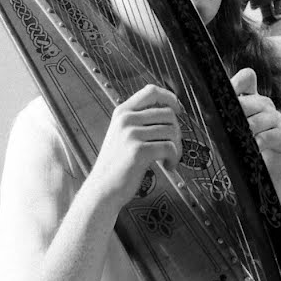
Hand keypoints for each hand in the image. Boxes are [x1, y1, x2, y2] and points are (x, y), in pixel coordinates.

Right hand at [88, 84, 181, 206]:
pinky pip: (169, 147)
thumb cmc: (116, 164)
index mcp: (122, 111)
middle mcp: (126, 119)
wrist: (102, 189)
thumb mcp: (121, 133)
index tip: (178, 109)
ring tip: (169, 159)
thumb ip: (139, 120)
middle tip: (173, 147)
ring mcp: (131, 134)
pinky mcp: (139, 151)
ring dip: (177, 147)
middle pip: (168, 113)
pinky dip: (174, 158)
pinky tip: (168, 166)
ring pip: (171, 131)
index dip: (169, 97)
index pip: (151, 91)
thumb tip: (170, 111)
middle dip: (177, 131)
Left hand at [230, 67, 280, 181]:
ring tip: (240, 139)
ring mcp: (276, 119)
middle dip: (238, 111)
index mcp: (251, 98)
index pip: (247, 78)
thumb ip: (221, 117)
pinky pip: (272, 135)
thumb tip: (203, 109)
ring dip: (249, 129)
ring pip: (261, 118)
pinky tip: (253, 148)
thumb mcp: (229, 131)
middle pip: (252, 100)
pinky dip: (261, 141)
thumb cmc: (242, 148)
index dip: (237, 82)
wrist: (262, 172)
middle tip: (227, 123)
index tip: (225, 94)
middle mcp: (265, 105)